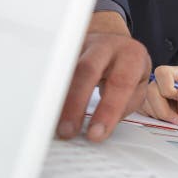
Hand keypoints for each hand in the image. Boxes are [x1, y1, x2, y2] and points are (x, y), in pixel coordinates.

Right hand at [57, 11, 150, 141]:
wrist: (116, 43)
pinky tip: (40, 106)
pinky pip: (52, 70)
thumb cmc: (128, 69)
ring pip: (65, 69)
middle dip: (75, 103)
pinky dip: (46, 90)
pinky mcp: (64, 51)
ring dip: (55, 98)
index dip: (108, 109)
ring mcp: (82, 46)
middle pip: (87, 70)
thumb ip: (124, 106)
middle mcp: (105, 47)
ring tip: (50, 122)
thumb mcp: (137, 87)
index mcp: (130, 55)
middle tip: (67, 130)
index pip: (120, 82)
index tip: (95, 134)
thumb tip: (99, 128)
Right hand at [140, 65, 177, 130]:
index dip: (167, 90)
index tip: (177, 102)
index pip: (162, 73)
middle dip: (162, 108)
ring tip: (173, 120)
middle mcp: (165, 79)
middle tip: (176, 119)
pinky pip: (141, 108)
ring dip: (158, 114)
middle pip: (151, 89)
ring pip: (144, 100)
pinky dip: (152, 116)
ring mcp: (154, 89)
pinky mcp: (147, 101)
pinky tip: (164, 120)